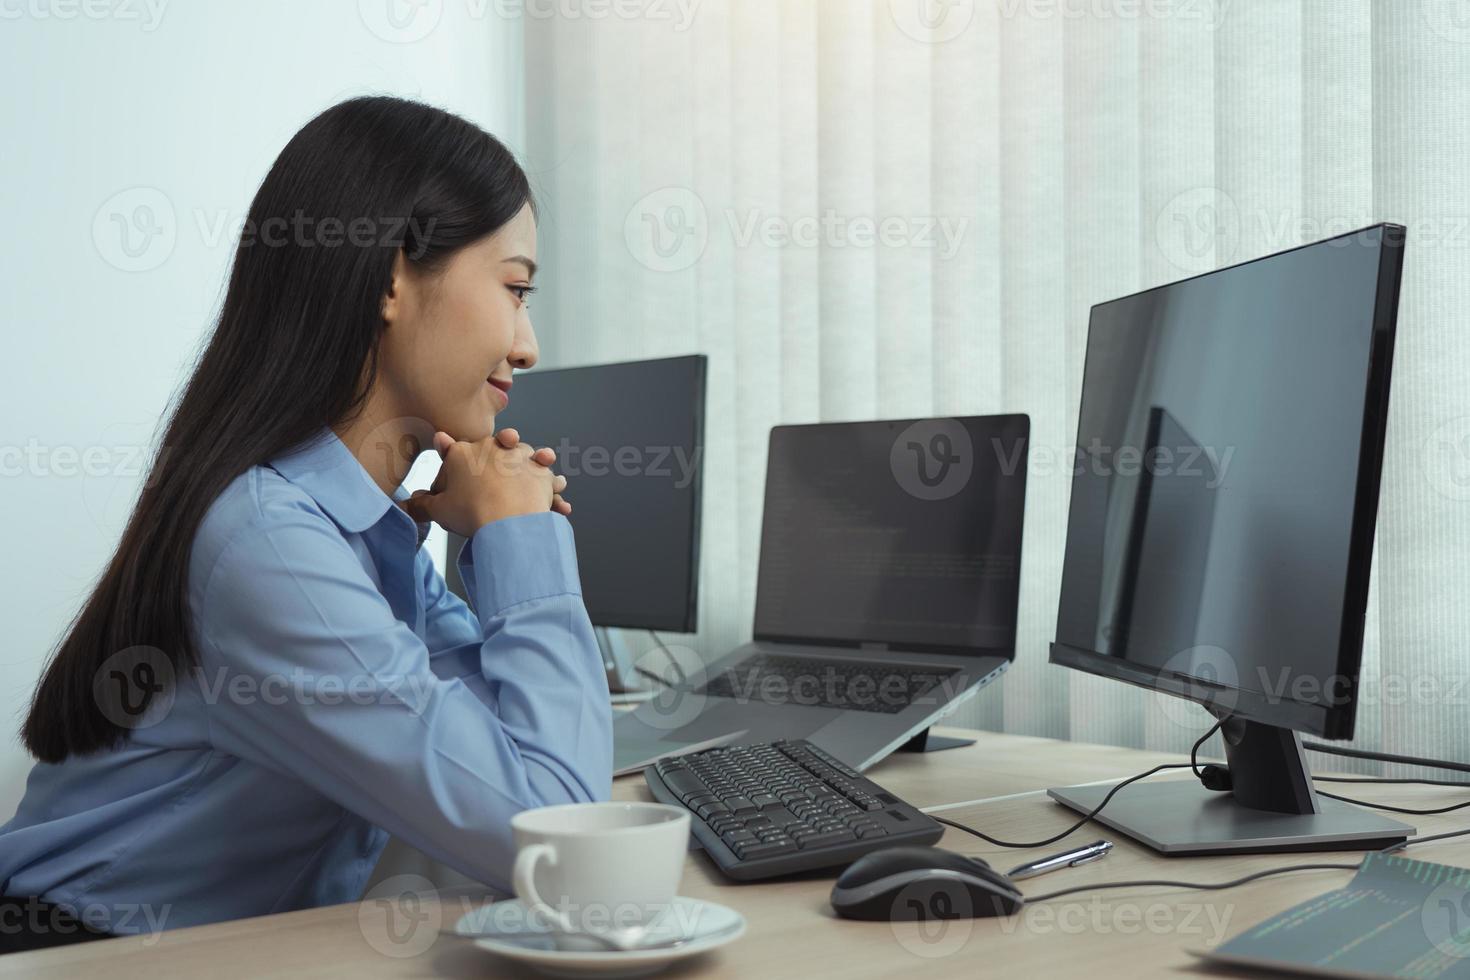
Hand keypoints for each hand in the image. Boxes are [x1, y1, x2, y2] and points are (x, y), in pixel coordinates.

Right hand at [396, 429, 569, 536]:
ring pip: (519, 453)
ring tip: (526, 474)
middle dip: (487, 457)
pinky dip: (548, 477)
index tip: (446, 455)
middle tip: (489, 469)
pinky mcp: (539, 468)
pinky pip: (544, 470)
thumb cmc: (472, 513)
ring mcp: (517, 454)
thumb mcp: (439, 510)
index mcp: (462, 452)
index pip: (450, 451)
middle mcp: (491, 446)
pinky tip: (554, 483)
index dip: (447, 459)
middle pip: (486, 448)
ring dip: (522, 462)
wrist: (508, 521)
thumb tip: (406, 504)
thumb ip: (422, 504)